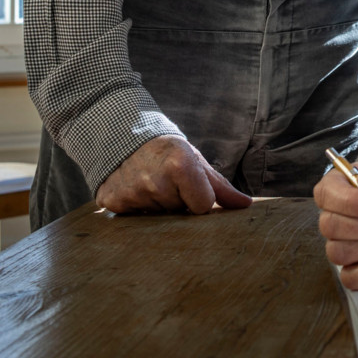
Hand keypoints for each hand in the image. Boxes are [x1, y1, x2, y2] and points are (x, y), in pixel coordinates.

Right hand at [94, 136, 251, 214]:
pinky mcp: (111, 201)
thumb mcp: (196, 162)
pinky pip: (132, 219)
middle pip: (178, 212)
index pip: (203, 206)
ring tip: (149, 183)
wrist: (126, 138)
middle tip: (165, 181)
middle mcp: (154, 180)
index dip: (198, 199)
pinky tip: (133, 190)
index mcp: (180, 166)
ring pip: (156, 218)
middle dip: (176, 202)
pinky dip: (134, 208)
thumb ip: (220, 187)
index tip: (189, 185)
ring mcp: (131, 192)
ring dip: (156, 205)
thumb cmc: (168, 153)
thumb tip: (245, 205)